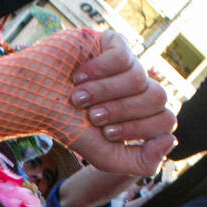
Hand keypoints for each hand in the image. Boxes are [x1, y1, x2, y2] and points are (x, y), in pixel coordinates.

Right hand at [0, 29, 175, 175]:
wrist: (34, 100)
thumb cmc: (67, 126)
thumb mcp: (105, 157)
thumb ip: (141, 163)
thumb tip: (171, 139)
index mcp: (142, 115)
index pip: (166, 120)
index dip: (137, 129)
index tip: (105, 133)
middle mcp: (139, 88)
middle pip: (157, 98)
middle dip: (122, 112)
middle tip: (92, 116)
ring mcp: (128, 64)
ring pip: (139, 78)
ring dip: (104, 93)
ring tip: (77, 97)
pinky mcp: (113, 43)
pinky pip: (123, 57)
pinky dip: (98, 72)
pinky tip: (78, 76)